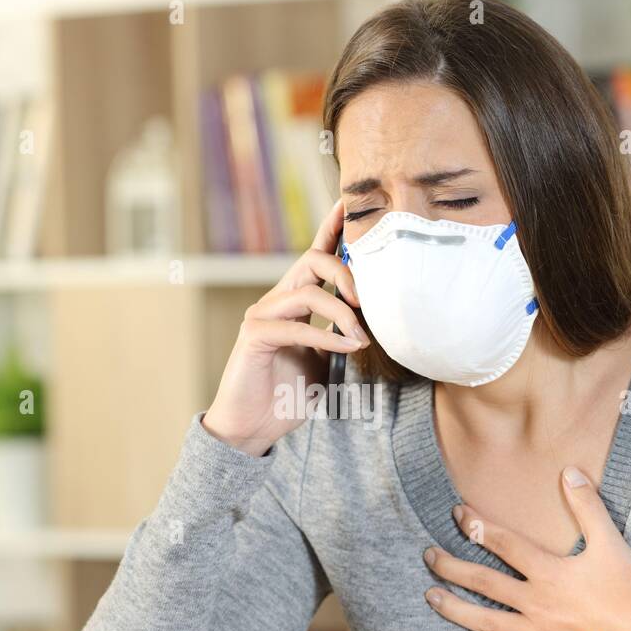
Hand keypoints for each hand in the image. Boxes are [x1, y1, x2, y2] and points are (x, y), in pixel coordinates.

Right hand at [202, 201, 369, 456]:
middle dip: (347, 273)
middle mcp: (278, 300)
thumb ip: (343, 335)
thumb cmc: (289, 395)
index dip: (333, 227)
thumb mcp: (327, 360)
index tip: (351, 203)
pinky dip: (326, 336)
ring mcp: (262, 314)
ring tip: (361, 337)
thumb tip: (377, 320)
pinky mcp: (254, 335)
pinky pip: (297, 325)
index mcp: (296, 301)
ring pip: (307, 291)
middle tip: (368, 301)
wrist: (254, 427)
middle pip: (313, 260)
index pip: (317, 255)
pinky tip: (345, 347)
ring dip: (343, 313)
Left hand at [423, 466, 630, 630]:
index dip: (478, 527)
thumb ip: (588, 506)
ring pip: (488, 624)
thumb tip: (569, 471)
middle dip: (452, 567)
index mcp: (550, 573)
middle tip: (427, 556)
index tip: (456, 514)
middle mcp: (537, 604)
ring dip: (456, 610)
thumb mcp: (612, 542)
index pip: (504, 545)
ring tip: (430, 598)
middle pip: (485, 582)